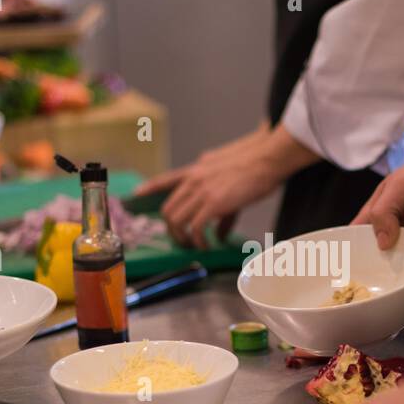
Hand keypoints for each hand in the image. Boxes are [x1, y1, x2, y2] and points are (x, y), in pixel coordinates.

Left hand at [139, 122, 315, 247]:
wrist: (268, 158)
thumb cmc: (256, 165)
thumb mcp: (231, 179)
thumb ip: (222, 206)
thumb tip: (220, 233)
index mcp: (197, 169)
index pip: (165, 179)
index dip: (148, 188)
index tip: (136, 194)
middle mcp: (193, 179)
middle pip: (168, 208)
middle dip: (172, 229)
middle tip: (183, 241)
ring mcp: (201, 190)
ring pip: (176, 220)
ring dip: (182, 238)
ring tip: (194, 246)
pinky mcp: (213, 203)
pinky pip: (196, 228)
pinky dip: (199, 241)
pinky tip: (207, 245)